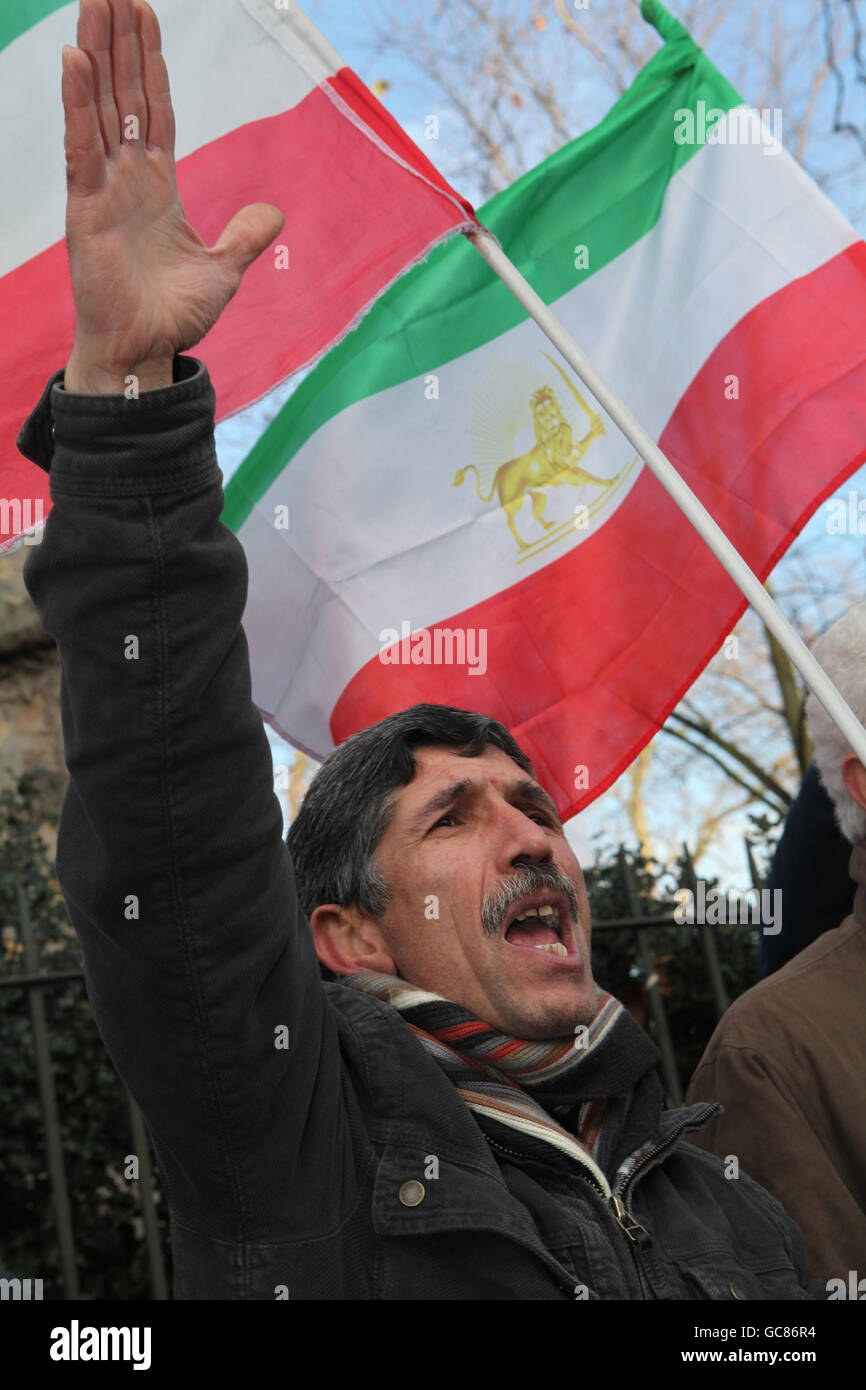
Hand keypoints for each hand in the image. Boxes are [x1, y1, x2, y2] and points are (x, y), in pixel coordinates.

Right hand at [62, 0, 283, 392]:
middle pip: (122, 93)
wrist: (146, 352)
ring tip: (93, 1)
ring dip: (96, 53)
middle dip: (120, 39)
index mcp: (156, 186)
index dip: (149, 61)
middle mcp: (125, 178)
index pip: (151, 109)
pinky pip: (80, 146)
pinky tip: (74, 60)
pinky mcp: (85, 208)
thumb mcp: (224, 269)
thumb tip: (273, 210)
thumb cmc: (175, 317)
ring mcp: (102, 189)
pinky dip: (77, 104)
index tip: (145, 13)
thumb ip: (245, 234)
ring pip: (98, 106)